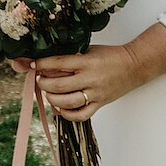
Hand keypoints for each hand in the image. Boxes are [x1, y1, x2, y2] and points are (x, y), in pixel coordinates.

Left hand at [11, 45, 143, 122]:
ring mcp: (95, 93)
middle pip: (58, 86)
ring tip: (48, 93)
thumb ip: (70, 57)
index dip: (41, 65)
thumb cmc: (110, 56)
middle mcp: (90, 79)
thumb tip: (45, 62)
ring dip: (51, 99)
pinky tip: (59, 108)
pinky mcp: (99, 104)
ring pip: (67, 102)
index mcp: (86, 62)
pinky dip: (66, 114)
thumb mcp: (89, 50)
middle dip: (43, 83)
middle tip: (39, 80)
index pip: (58, 63)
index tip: (31, 65)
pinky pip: (80, 115)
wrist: (134, 66)